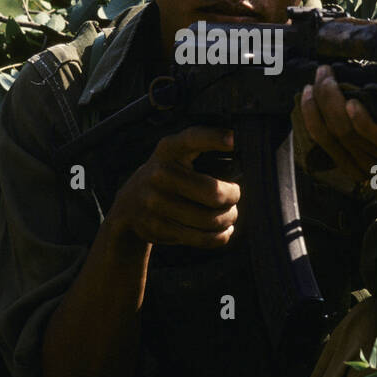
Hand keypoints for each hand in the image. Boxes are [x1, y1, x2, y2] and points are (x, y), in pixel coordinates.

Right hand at [107, 126, 239, 249]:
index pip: (193, 139)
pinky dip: (220, 235)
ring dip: (229, 218)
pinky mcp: (158, 228)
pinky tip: (224, 229)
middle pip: (213, 192)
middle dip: (233, 196)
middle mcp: (159, 174)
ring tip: (231, 214)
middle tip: (235, 194)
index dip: (214, 138)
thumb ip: (204, 153)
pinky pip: (203, 238)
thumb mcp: (177, 156)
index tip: (235, 139)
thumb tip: (246, 159)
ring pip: (211, 219)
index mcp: (168, 149)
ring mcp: (155, 203)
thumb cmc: (170, 175)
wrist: (130, 204)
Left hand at [299, 65, 376, 221]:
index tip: (352, 101)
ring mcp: (366, 168)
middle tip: (325, 73)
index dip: (365, 123)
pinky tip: (308, 100)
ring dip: (316, 108)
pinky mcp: (351, 170)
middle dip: (330, 100)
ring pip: (332, 140)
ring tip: (313, 82)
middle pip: (349, 134)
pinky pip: (325, 146)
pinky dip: (312, 121)